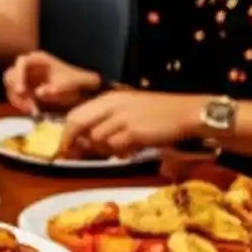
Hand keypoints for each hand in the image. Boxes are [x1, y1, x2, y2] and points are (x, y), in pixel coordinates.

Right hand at [4, 51, 101, 113]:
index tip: (20, 91)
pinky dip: (19, 103)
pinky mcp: (22, 87)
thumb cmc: (74, 82)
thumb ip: (56, 87)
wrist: (78, 89)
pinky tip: (30, 109)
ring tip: (30, 108)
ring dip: (16, 98)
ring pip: (10, 86)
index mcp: (38, 59)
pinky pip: (14, 95)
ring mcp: (23, 76)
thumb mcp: (70, 83)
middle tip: (24, 103)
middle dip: (14, 89)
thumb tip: (38, 93)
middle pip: (11, 74)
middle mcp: (27, 65)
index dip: (18, 75)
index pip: (21, 63)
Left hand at [60, 91, 203, 157]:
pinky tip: (131, 150)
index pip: (75, 113)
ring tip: (121, 148)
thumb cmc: (158, 114)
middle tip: (78, 153)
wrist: (187, 113)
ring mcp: (121, 117)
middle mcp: (111, 104)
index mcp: (108, 98)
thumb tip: (84, 140)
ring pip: (96, 138)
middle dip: (73, 141)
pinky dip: (119, 152)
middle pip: (77, 123)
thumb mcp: (127, 110)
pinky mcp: (133, 130)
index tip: (64, 147)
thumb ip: (105, 121)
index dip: (66, 132)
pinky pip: (114, 146)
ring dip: (104, 148)